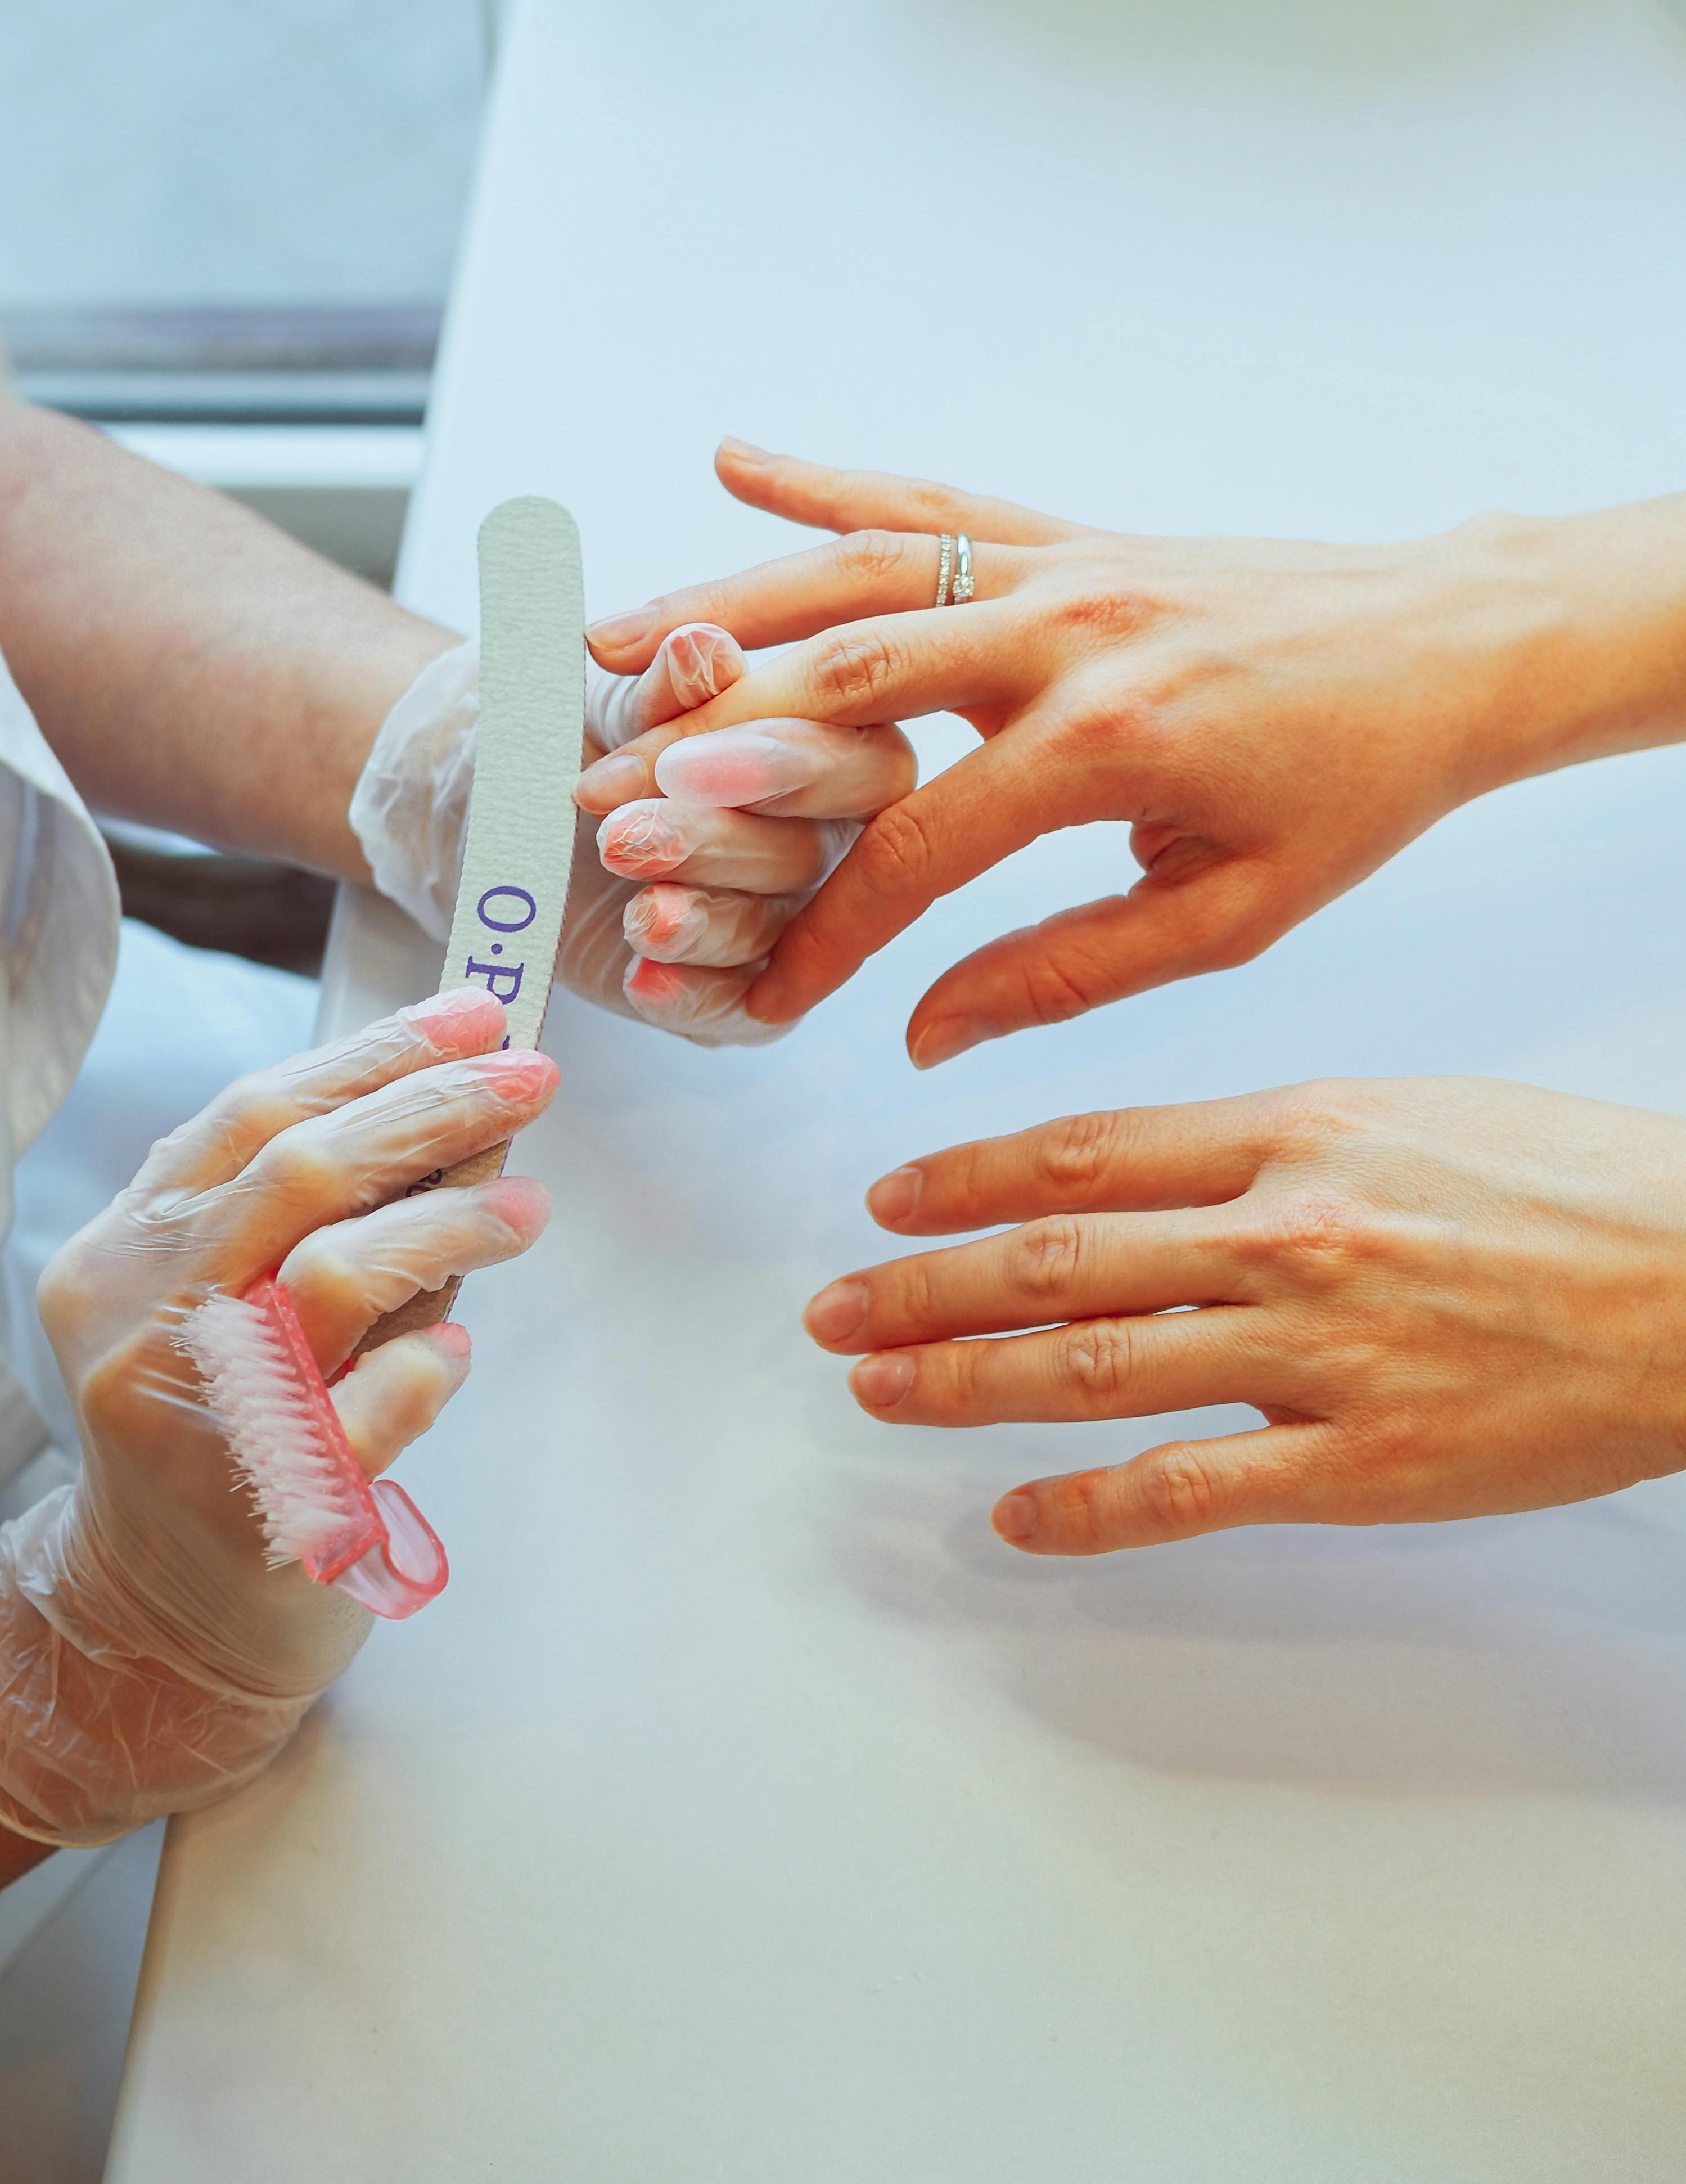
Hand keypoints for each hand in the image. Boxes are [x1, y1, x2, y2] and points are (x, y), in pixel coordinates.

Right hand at [0, 988, 554, 1844]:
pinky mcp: (265, 1504)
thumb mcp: (241, 1307)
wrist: (163, 1623)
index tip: (475, 1014)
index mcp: (127, 1252)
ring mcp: (195, 1416)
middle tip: (532, 1079)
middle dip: (433, 1107)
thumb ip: (320, 1220)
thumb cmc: (226, 1438)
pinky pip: (374, 1405)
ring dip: (452, 1223)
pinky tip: (453, 1351)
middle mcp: (143, 1321)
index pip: (255, 1114)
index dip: (375, 1055)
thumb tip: (467, 1114)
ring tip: (527, 1212)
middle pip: (297, 1170)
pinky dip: (432, 1362)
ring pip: (335, 1272)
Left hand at [352, 619, 914, 1045]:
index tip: (671, 762)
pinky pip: (734, 1008)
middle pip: (810, 848)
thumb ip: (660, 686)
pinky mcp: (743, 997)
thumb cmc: (582, 734)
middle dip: (717, 843)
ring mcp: (792, 922)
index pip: (834, 753)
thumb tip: (702, 651)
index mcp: (831, 741)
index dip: (758, 760)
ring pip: (771, 929)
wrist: (501, 806)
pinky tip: (645, 979)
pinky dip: (687, 993)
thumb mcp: (610, 701)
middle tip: (628, 837)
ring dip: (699, 921)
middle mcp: (830, 836)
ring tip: (638, 914)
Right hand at [586, 443, 1685, 1063]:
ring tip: (609, 643)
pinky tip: (736, 459)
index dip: (825, 935)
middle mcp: (1064, 634)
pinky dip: (831, 479)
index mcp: (1105, 746)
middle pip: (841, 691)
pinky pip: (937, 496)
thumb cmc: (1354, 790)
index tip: (757, 995)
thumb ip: (1067, 973)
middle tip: (598, 797)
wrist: (1450, 648)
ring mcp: (1063, 564)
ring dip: (726, 608)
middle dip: (709, 756)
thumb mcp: (1231, 916)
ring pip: (861, 575)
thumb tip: (927, 1033)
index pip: (914, 852)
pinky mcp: (1076, 530)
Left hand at [801, 1077, 1685, 1554]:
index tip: (887, 1201)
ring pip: (1093, 1368)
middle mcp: (1284, 1235)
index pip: (1081, 1154)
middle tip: (833, 1311)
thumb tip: (1139, 1176)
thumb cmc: (1566, 1190)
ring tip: (878, 1393)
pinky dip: (1084, 1509)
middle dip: (922, 1287)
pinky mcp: (1361, 1465)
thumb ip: (1266, 1144)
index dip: (963, 1182)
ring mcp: (1317, 1355)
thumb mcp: (1404, 1114)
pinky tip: (1012, 1520)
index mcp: (1294, 1134)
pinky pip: (1186, 1491)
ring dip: (964, 1382)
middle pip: (1055, 1262)